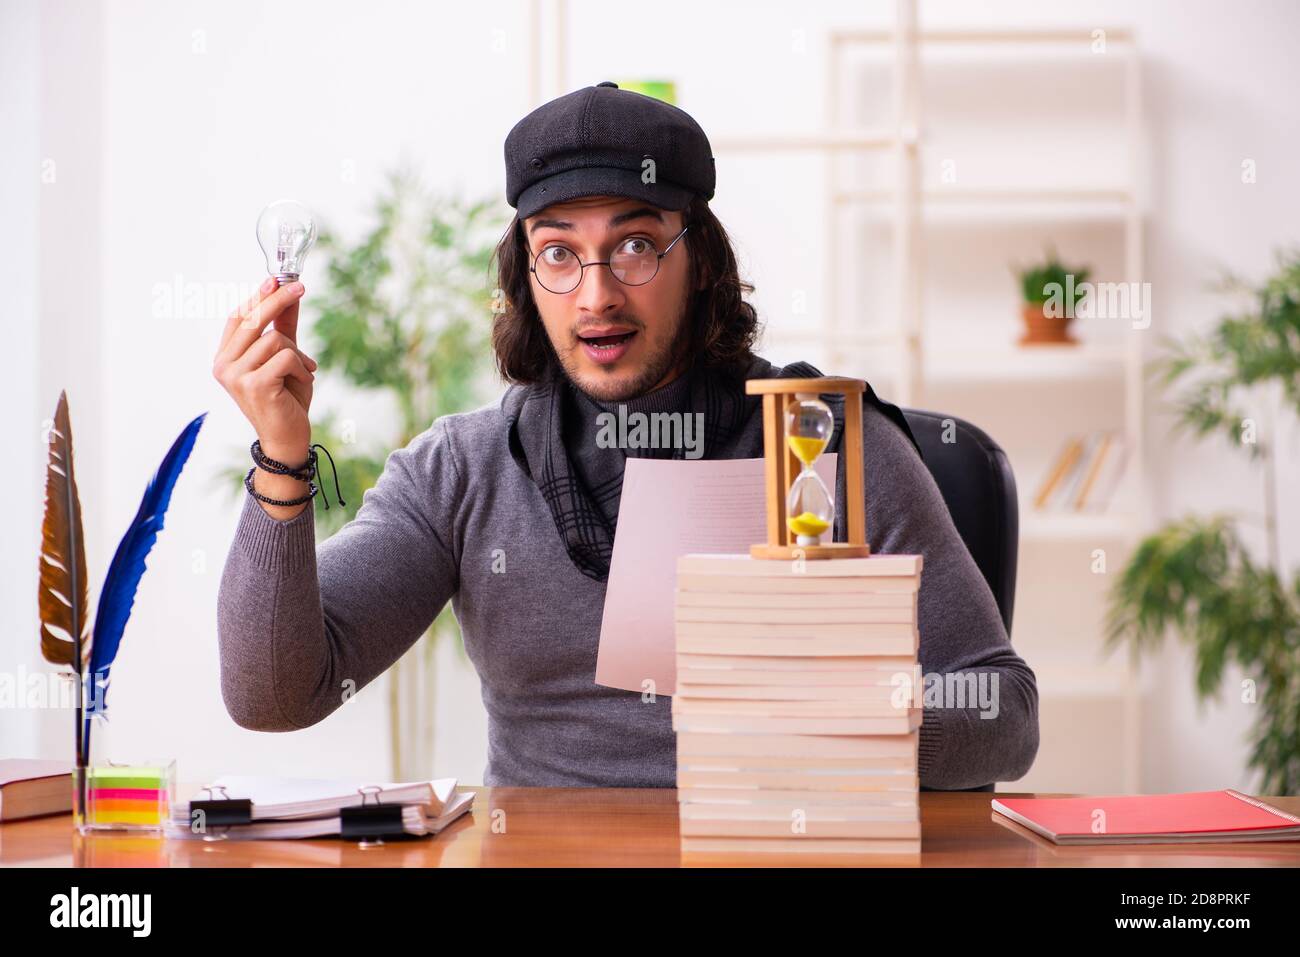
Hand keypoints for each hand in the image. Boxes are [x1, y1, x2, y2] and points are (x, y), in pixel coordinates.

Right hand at [212, 277, 316, 462]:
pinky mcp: (254, 385)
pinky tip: (304, 380)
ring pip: (275, 339)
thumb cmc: (285, 399)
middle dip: (279, 300)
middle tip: (300, 287)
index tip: (277, 279)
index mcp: (225, 358)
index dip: (257, 297)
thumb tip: (289, 294)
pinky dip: (301, 366)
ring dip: (298, 353)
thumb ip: (283, 328)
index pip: (237, 318)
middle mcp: (224, 366)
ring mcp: (236, 376)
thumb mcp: (284, 358)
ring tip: (304, 371)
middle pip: (253, 320)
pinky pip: (285, 356)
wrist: (288, 439)